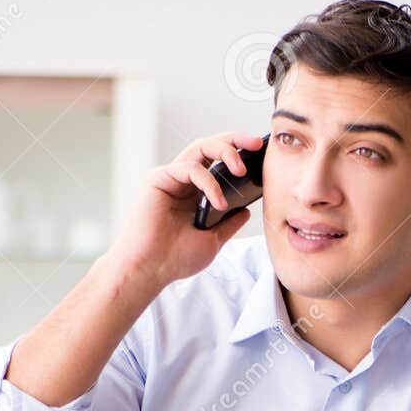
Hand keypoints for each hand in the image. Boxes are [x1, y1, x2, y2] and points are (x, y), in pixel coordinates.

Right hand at [110, 131, 265, 290]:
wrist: (150, 269)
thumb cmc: (176, 258)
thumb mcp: (213, 240)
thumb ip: (229, 224)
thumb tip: (246, 210)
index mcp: (195, 192)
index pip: (218, 162)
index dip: (238, 154)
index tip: (260, 153)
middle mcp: (183, 180)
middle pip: (210, 146)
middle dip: (235, 140)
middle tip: (255, 144)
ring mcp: (170, 177)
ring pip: (200, 148)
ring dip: (225, 153)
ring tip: (241, 171)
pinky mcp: (159, 179)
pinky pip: (190, 168)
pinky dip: (209, 182)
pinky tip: (219, 202)